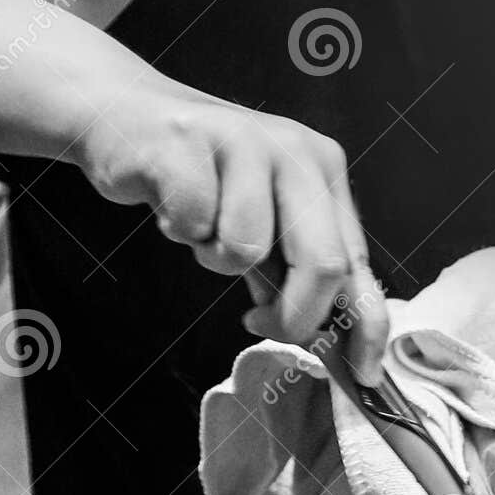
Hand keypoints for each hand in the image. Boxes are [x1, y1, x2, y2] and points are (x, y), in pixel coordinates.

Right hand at [77, 79, 387, 381]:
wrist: (127, 118)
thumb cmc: (204, 183)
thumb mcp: (264, 222)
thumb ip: (297, 271)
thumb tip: (330, 341)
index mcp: (323, 170)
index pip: (358, 261)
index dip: (367, 326)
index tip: (363, 376)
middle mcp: (295, 150)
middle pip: (323, 262)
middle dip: (293, 315)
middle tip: (260, 322)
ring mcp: (243, 139)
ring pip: (247, 248)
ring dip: (214, 257)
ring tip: (201, 226)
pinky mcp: (187, 142)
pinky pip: (194, 224)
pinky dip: (178, 229)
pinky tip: (171, 202)